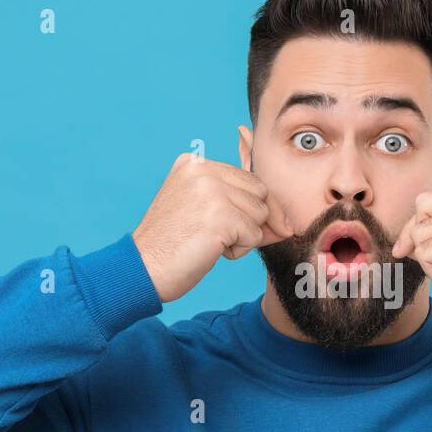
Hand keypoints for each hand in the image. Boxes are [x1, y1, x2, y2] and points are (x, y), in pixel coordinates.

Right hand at [132, 153, 293, 302]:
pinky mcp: (220, 216)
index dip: (253, 209)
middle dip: (249, 221)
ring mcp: (212, 191)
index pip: (249, 180)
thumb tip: (288, 223)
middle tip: (215, 237)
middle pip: (260, 195)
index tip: (237, 229)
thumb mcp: (201, 211)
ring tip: (209, 242)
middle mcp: (203, 169)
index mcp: (195, 163)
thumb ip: (239, 204)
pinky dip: (238, 250)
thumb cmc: (172, 245)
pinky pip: (254, 235)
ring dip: (242, 237)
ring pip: (260, 215)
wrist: (142, 269)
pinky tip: (211, 251)